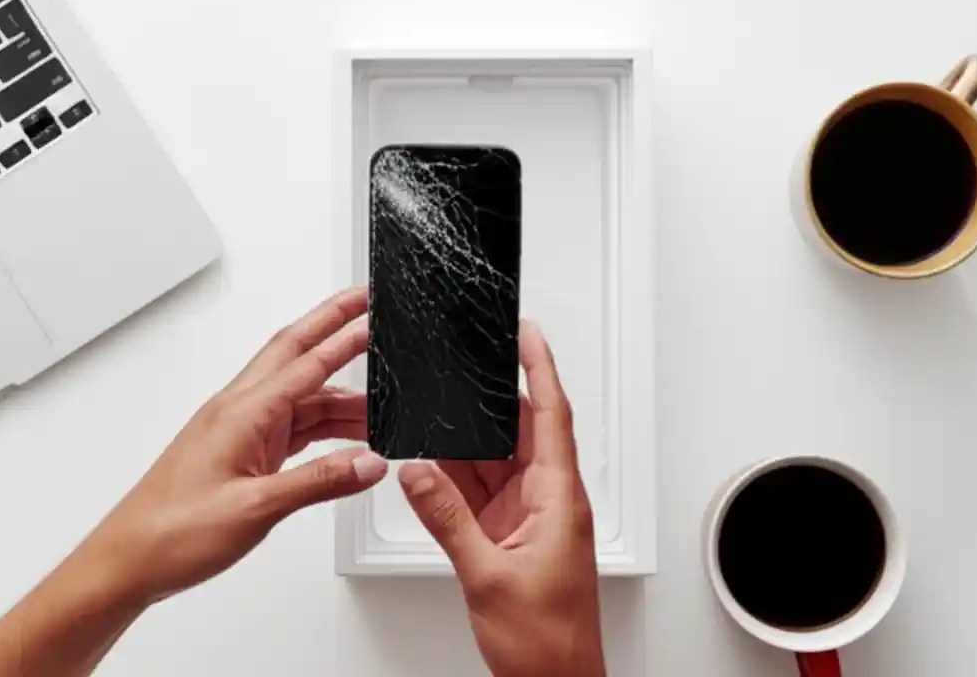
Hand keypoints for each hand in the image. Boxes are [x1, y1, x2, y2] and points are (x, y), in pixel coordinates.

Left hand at [85, 285, 386, 604]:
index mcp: (242, 412)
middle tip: (365, 304)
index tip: (371, 311)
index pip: (305, 361)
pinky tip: (347, 436)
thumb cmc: (173, 532)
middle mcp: (239, 412)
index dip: (343, 336)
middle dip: (332, 325)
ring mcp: (240, 431)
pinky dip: (324, 425)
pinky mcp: (241, 453)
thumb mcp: (257, 507)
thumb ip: (319, 482)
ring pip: (300, 396)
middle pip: (295, 354)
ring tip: (381, 402)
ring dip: (340, 394)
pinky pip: (292, 426)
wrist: (129, 560)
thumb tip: (368, 463)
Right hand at [398, 322, 604, 676]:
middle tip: (456, 370)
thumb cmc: (549, 643)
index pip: (552, 415)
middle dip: (487, 401)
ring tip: (432, 416)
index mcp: (559, 498)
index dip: (540, 367)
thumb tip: (417, 474)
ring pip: (493, 460)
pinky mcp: (509, 536)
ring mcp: (527, 518)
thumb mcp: (487, 576)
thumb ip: (447, 519)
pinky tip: (429, 468)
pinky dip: (454, 479)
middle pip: (517, 430)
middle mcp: (547, 500)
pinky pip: (479, 492)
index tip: (525, 332)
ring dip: (464, 443)